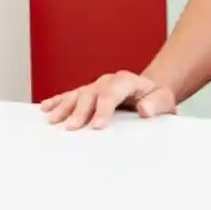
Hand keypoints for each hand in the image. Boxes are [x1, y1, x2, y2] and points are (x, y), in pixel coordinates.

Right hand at [39, 71, 175, 129]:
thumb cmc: (156, 99)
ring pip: (77, 94)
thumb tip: (145, 109)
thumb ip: (156, 104)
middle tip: (72, 127)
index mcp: (127, 81)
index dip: (104, 108)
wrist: (151, 93)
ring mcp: (96, 86)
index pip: (112, 92)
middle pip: (91, 94)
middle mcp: (108, 81)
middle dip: (80, 111)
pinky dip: (58, 101)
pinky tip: (46, 107)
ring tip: (53, 119)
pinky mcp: (89, 93)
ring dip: (64, 107)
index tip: (97, 125)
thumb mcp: (164, 101)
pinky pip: (71, 95)